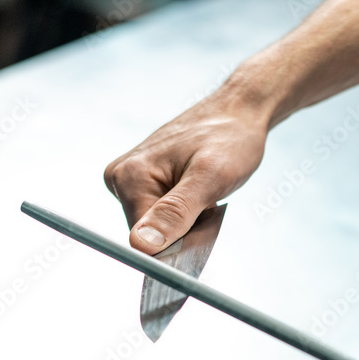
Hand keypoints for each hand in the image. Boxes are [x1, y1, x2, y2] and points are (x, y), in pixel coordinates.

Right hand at [104, 79, 269, 253]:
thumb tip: (142, 245)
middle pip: (150, 236)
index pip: (143, 241)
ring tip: (206, 195)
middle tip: (210, 203)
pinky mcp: (143, 183)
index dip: (177, 243)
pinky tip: (200, 195)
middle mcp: (121, 178)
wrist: (237, 114)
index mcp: (129, 177)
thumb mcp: (209, 178)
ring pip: (159, 229)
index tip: (204, 222)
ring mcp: (131, 180)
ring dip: (188, 224)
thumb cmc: (229, 138)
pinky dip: (187, 215)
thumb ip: (175, 212)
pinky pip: (163, 216)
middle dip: (185, 231)